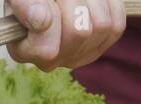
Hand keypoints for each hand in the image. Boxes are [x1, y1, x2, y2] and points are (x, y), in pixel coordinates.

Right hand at [5, 0, 125, 70]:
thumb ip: (24, 4)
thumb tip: (41, 19)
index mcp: (25, 51)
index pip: (47, 50)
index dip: (50, 18)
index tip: (45, 2)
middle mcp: (53, 60)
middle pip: (79, 32)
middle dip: (71, 1)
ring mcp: (79, 55)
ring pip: (101, 26)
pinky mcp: (102, 43)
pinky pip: (116, 23)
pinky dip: (108, 3)